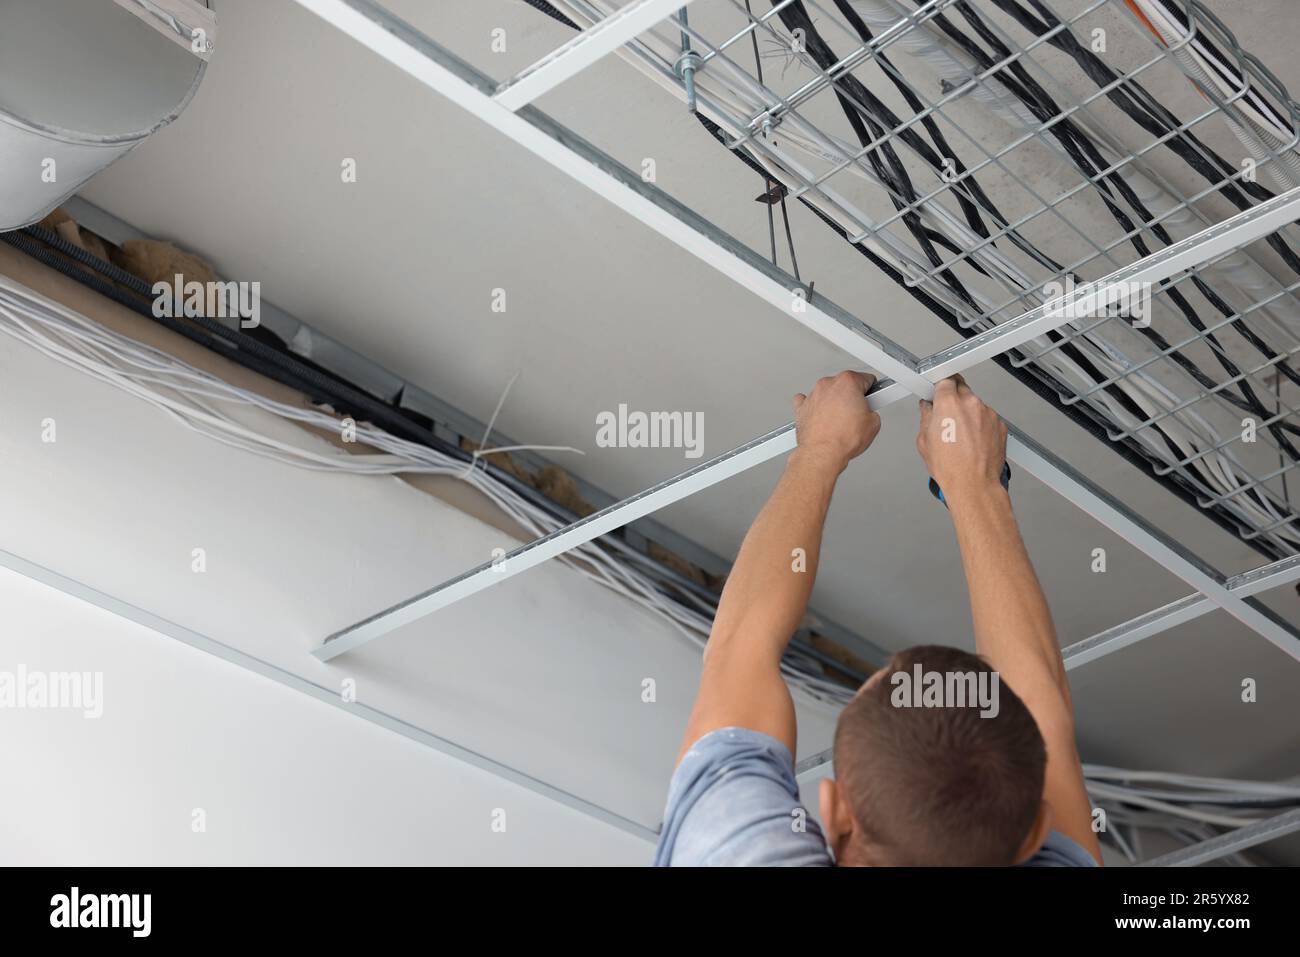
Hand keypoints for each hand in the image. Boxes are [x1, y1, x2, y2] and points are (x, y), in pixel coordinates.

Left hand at [792, 370, 880, 472]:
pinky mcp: (802, 407)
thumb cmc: (843, 439)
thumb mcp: (874, 423)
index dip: (873, 391)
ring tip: (841, 422)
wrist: (822, 453)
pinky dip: (815, 408)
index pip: (867, 379)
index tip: (874, 396)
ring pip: (828, 394)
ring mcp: (813, 395)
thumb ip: (872, 410)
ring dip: (835, 403)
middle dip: (853, 397)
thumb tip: (868, 413)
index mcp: (847, 382)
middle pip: (845, 385)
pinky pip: (808, 402)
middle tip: (858, 413)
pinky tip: (822, 416)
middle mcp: (828, 384)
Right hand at [917, 375, 1007, 502]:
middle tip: (948, 415)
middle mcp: (970, 403)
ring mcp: (988, 413)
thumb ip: (926, 417)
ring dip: (969, 413)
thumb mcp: (924, 441)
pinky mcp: (1000, 424)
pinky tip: (973, 441)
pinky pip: (987, 418)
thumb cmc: (951, 467)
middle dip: (954, 398)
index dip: (940, 387)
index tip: (938, 392)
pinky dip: (981, 425)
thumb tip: (927, 410)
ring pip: (976, 404)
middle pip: (961, 388)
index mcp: (948, 403)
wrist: (973, 484)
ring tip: (961, 436)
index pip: (945, 380)